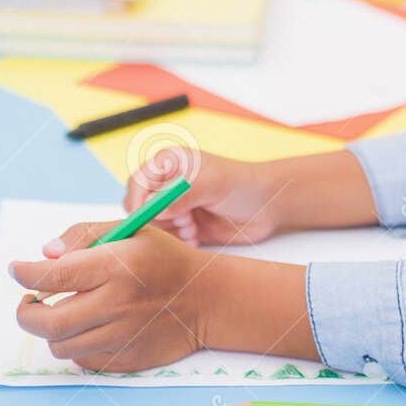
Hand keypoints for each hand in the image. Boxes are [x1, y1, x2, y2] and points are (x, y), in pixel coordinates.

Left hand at [10, 221, 206, 372]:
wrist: (205, 299)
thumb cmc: (161, 259)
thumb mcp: (130, 230)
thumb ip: (83, 236)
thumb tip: (43, 257)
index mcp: (117, 265)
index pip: (53, 275)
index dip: (25, 273)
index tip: (17, 270)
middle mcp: (118, 304)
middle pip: (48, 322)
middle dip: (25, 313)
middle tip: (28, 304)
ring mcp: (122, 336)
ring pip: (60, 345)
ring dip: (50, 330)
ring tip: (59, 314)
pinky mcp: (127, 360)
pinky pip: (82, 359)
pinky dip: (74, 344)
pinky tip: (85, 328)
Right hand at [124, 149, 283, 246]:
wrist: (268, 206)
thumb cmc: (243, 184)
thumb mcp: (213, 184)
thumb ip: (185, 194)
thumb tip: (158, 209)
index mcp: (169, 163)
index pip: (138, 182)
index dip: (137, 201)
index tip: (145, 218)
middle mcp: (167, 184)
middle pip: (140, 208)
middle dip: (159, 219)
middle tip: (186, 220)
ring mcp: (174, 206)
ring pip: (153, 227)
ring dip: (171, 232)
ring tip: (194, 226)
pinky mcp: (183, 227)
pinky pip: (167, 240)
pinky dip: (179, 242)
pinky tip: (197, 236)